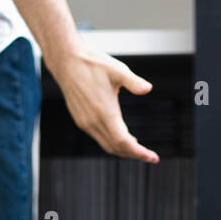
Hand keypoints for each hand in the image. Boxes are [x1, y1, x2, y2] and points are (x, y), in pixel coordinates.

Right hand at [46, 46, 159, 162]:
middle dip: (135, 154)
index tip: (153, 157)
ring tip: (139, 148)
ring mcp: (86, 123)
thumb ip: (133, 82)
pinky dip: (113, 143)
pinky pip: (99, 138)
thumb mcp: (117, 70)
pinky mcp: (81, 120)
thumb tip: (148, 88)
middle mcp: (93, 122)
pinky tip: (122, 137)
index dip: (139, 152)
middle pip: (117, 148)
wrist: (67, 62)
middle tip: (150, 156)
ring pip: (107, 145)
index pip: (124, 142)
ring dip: (123, 150)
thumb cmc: (92, 64)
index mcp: (104, 112)